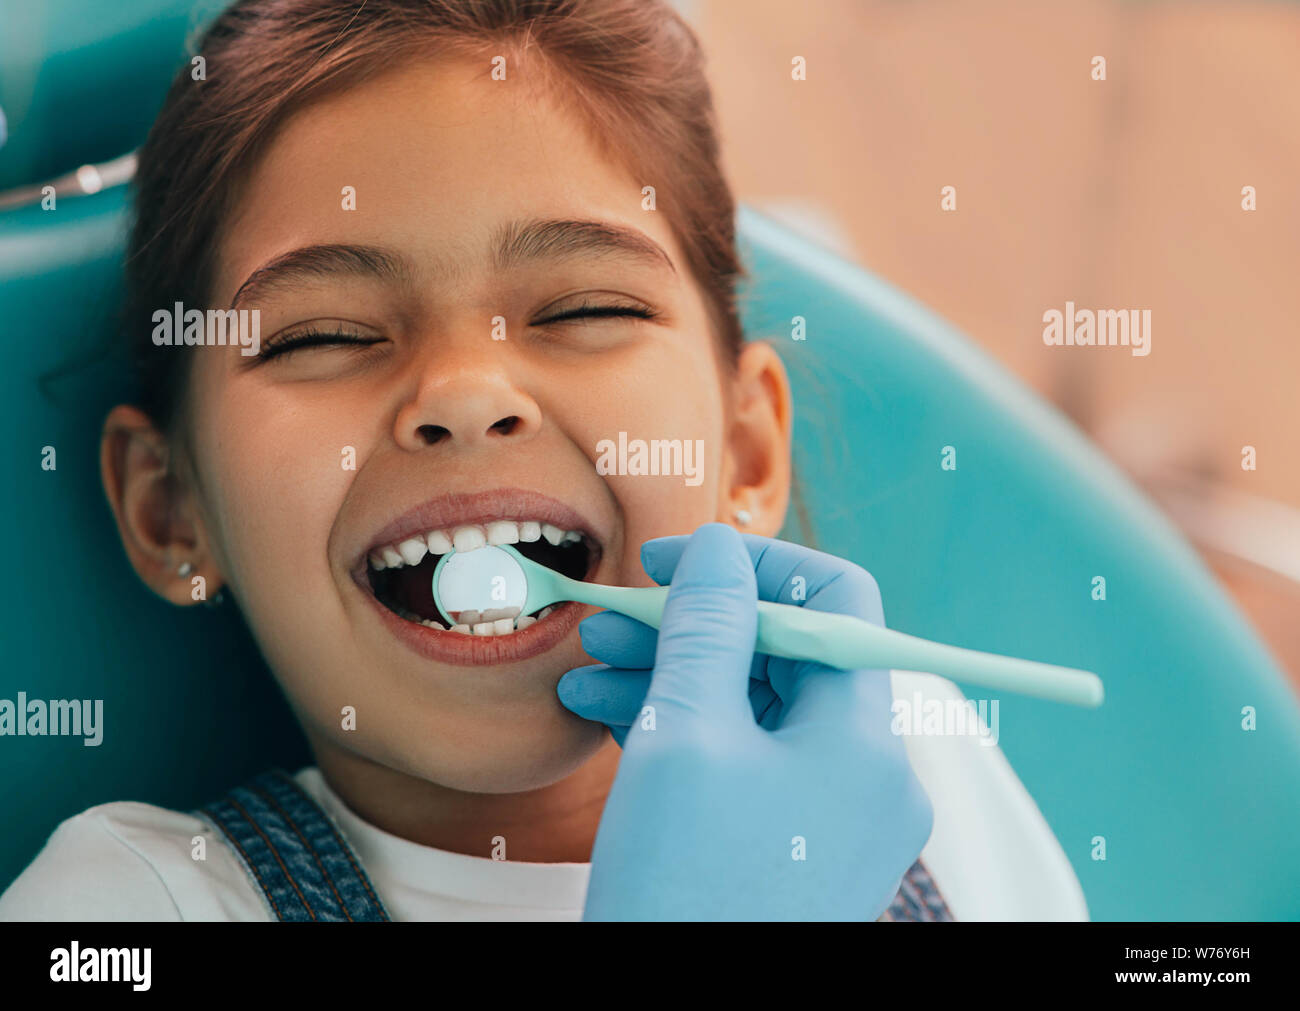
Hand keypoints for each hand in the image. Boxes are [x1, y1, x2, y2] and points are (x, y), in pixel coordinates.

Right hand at [558, 523, 933, 919]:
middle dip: (693, 626)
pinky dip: (681, 733)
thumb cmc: (688, 892)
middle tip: (608, 619)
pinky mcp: (789, 850)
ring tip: (587, 671)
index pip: (835, 602)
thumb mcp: (685, 740)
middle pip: (786, 656)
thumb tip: (721, 552)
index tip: (670, 564)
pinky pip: (743, 764)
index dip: (751, 566)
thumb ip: (707, 631)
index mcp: (863, 737)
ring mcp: (829, 818)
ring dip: (672, 677)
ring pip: (754, 709)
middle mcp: (864, 774)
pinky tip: (605, 718)